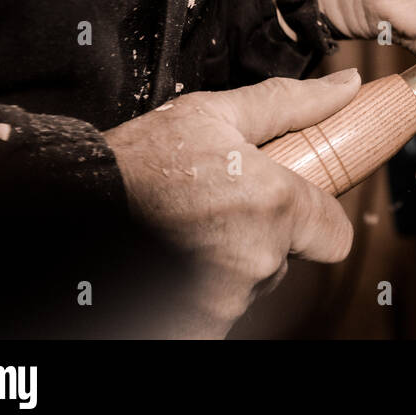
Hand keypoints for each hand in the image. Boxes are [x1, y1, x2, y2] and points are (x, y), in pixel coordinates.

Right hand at [103, 69, 360, 337]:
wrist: (71, 203)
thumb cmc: (139, 160)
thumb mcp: (214, 114)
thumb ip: (290, 104)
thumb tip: (344, 87)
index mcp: (275, 206)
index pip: (334, 235)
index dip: (311, 219)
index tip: (283, 207)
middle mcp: (258, 260)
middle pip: (286, 258)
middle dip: (260, 237)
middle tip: (215, 210)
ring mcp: (226, 301)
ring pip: (250, 284)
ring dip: (227, 263)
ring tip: (185, 231)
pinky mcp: (196, 328)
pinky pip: (218, 311)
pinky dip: (198, 291)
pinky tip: (172, 260)